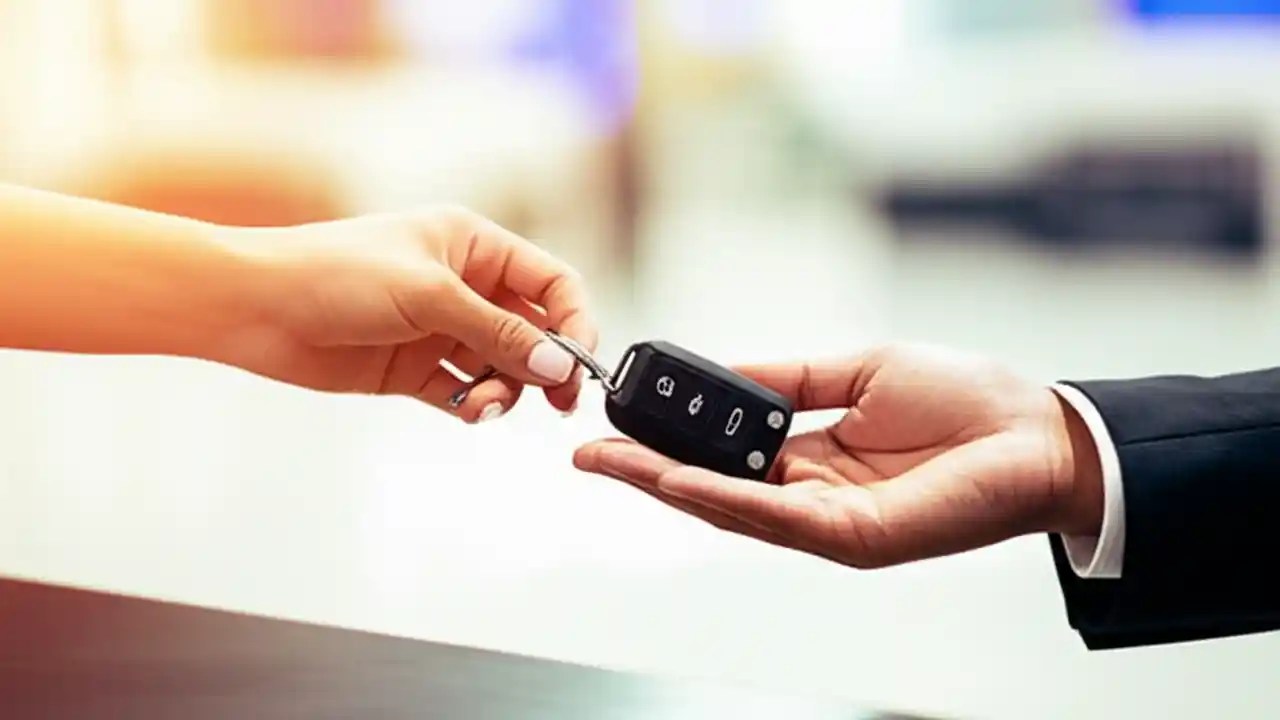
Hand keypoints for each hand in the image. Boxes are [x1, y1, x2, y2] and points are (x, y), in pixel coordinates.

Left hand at [217, 207, 595, 421]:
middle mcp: (463, 285)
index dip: (573, 320)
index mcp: (473, 245)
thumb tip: (560, 365)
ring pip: (502, 367)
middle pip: (533, 330)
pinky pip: (467, 390)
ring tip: (486, 405)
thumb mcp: (430, 297)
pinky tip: (469, 410)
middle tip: (559, 400)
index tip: (580, 361)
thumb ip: (500, 334)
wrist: (254, 307)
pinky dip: (476, 405)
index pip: (549, 282)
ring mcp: (439, 328)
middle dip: (548, 365)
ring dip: (507, 390)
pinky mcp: (414, 367)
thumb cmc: (332, 274)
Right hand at [574, 344, 1102, 567]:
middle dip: (647, 470)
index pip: (727, 458)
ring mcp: (830, 524)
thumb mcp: (858, 371)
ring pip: (730, 509)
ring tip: (610, 462)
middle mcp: (813, 498)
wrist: (1040, 431)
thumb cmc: (967, 400)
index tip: (629, 415)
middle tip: (589, 451)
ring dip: (665, 485)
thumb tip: (725, 372)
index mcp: (815, 459)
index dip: (674, 441)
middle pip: (714, 490)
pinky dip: (718, 496)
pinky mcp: (853, 536)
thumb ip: (790, 378)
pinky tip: (674, 477)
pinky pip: (772, 516)